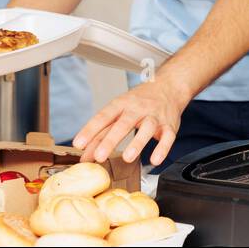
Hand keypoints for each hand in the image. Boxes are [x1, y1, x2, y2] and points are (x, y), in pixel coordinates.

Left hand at [73, 76, 187, 166]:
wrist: (168, 87)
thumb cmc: (139, 102)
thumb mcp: (118, 110)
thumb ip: (101, 133)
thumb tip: (85, 155)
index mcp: (121, 104)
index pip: (104, 116)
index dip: (90, 130)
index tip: (78, 144)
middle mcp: (138, 108)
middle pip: (124, 123)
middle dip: (111, 140)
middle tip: (99, 156)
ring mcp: (155, 116)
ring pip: (147, 128)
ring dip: (137, 143)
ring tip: (127, 158)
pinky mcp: (170, 125)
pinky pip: (168, 137)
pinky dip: (163, 148)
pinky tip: (155, 160)